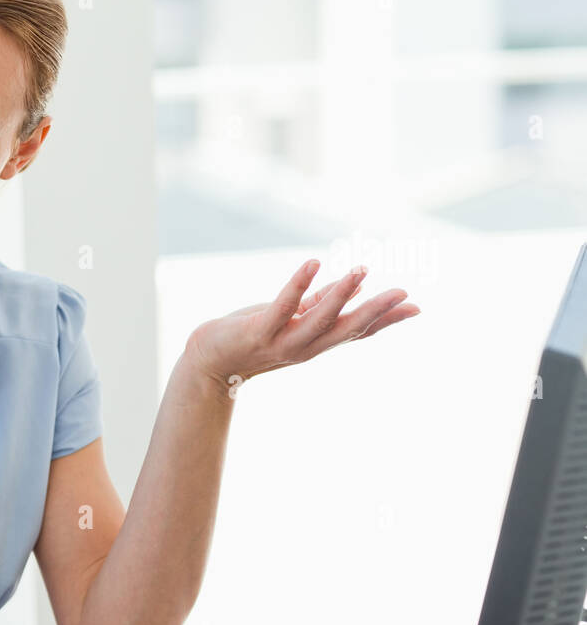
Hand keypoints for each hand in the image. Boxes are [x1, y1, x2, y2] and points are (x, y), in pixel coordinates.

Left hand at [184, 259, 419, 387]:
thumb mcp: (292, 319)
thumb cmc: (252, 335)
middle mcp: (304, 347)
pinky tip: (312, 264)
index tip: (415, 307)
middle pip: (346, 329)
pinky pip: (282, 306)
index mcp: (316, 342)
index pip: (357, 331)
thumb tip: (357, 283)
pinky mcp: (258, 332)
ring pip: (319, 320)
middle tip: (403, 292)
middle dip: (375, 311)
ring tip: (362, 270)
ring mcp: (282, 342)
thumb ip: (321, 302)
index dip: (385, 320)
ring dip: (341, 295)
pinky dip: (298, 285)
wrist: (209, 360)